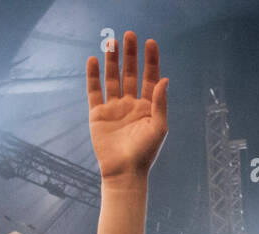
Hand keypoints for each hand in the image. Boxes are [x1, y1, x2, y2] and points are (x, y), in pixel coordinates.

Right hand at [86, 32, 167, 184]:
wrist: (124, 172)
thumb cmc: (145, 153)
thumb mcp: (159, 127)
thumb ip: (160, 102)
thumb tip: (164, 78)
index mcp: (148, 106)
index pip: (150, 77)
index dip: (150, 60)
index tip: (150, 43)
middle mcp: (131, 104)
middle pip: (130, 73)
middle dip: (130, 55)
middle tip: (129, 35)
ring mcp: (114, 108)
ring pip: (112, 79)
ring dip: (112, 61)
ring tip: (111, 42)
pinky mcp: (98, 114)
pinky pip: (94, 91)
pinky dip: (93, 76)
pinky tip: (94, 61)